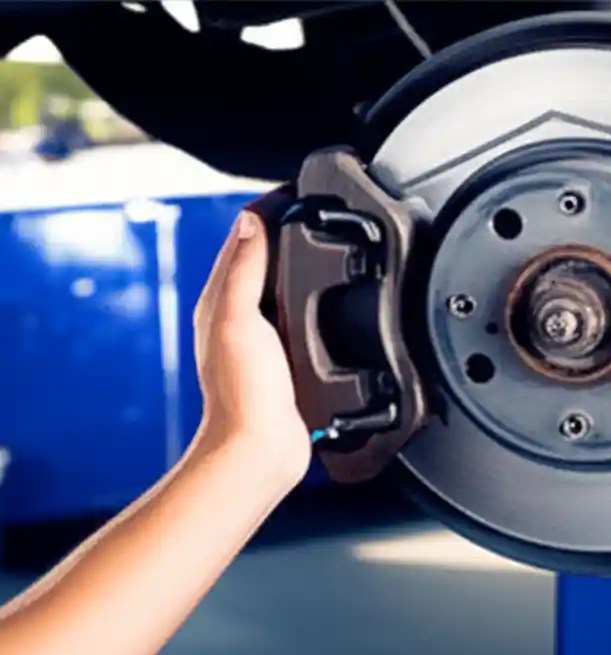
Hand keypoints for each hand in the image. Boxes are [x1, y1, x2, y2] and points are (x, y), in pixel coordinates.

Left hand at [191, 194, 309, 483]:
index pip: (243, 238)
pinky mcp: (285, 360)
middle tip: (317, 207)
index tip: (296, 190)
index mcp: (221, 302)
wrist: (261, 449)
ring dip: (300, 262)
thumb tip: (250, 221)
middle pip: (263, 258)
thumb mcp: (240, 320)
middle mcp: (238, 317)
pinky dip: (312, 296)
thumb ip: (244, 270)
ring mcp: (262, 339)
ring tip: (326, 241)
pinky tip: (330, 298)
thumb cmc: (245, 394)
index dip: (269, 209)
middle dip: (286, 230)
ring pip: (282, 286)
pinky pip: (299, 315)